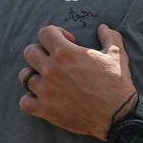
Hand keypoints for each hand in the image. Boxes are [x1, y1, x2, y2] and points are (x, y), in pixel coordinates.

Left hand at [18, 23, 136, 138]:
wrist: (118, 116)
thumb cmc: (117, 84)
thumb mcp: (117, 55)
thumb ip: (109, 37)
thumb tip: (103, 27)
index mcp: (66, 53)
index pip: (44, 33)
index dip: (55, 34)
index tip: (67, 42)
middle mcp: (52, 69)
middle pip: (30, 52)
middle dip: (42, 52)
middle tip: (55, 61)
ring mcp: (46, 90)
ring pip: (25, 76)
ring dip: (35, 76)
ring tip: (47, 80)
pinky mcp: (45, 110)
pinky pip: (24, 101)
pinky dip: (30, 99)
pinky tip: (42, 98)